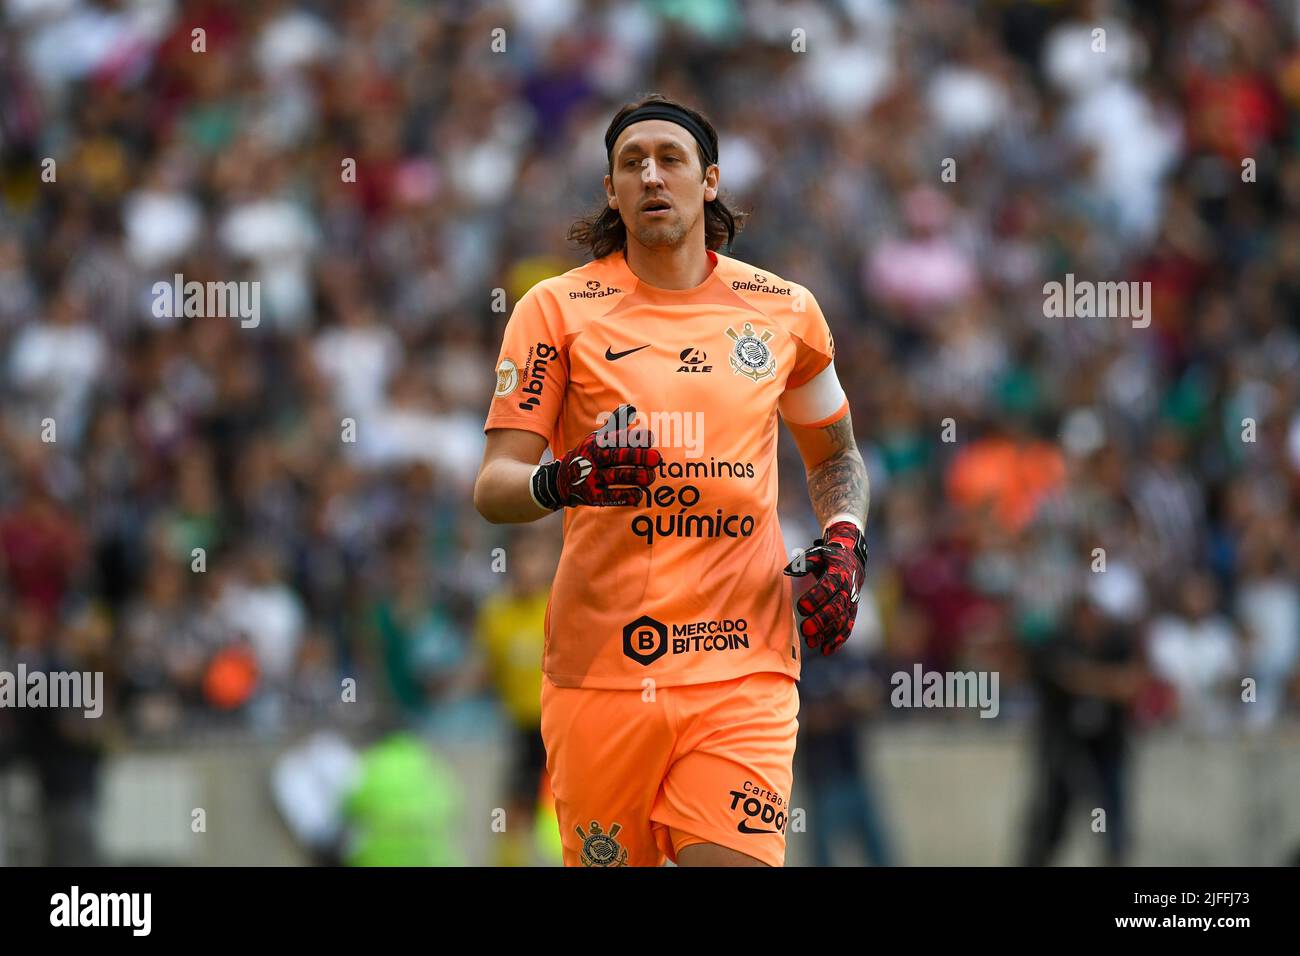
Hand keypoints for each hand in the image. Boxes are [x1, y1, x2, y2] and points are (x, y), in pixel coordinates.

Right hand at [530, 404, 661, 508]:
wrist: (561, 480)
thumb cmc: (588, 455)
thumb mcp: (597, 438)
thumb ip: (615, 424)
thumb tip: (631, 408)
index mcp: (596, 443)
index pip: (617, 439)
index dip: (634, 438)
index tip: (650, 438)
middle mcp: (593, 459)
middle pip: (617, 456)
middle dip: (638, 457)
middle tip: (656, 458)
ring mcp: (591, 478)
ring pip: (616, 476)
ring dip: (636, 476)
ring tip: (651, 477)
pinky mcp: (592, 496)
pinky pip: (611, 496)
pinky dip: (626, 495)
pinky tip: (639, 494)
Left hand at [783, 520, 867, 655]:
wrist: (853, 561)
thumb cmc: (829, 558)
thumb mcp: (818, 554)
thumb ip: (804, 562)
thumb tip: (787, 571)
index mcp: (839, 573)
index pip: (828, 586)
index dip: (816, 597)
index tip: (801, 607)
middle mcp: (847, 590)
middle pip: (836, 607)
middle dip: (821, 620)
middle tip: (805, 630)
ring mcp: (851, 603)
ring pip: (842, 621)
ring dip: (827, 633)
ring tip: (811, 643)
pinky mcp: (852, 612)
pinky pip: (847, 628)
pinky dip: (838, 640)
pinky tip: (826, 650)